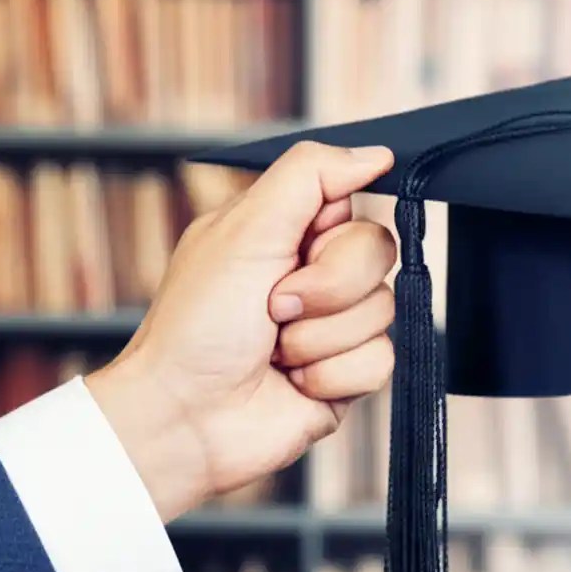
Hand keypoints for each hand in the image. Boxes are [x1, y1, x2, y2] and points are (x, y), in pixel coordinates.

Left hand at [86, 142, 397, 521]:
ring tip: (275, 352)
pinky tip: (294, 383)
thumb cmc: (196, 326)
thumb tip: (376, 153)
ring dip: (321, 337)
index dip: (330, 235)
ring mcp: (335, 326)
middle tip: (274, 308)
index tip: (291, 251)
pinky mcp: (347, 375)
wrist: (185, 418)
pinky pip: (382, 361)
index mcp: (289, 233)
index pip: (357, 207)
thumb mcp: (244, 229)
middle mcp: (316, 276)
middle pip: (381, 255)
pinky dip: (331, 374)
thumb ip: (310, 175)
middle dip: (327, 288)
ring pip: (385, 311)